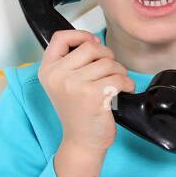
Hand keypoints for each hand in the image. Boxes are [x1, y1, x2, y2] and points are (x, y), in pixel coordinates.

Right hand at [38, 30, 136, 152]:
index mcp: (48, 70)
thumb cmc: (79, 113)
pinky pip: (119, 78)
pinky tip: (122, 93)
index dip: (80, 35)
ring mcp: (74, 84)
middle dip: (108, 57)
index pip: (60, 38)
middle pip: (92, 47)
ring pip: (109, 63)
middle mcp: (57, 75)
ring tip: (115, 87)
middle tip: (109, 74)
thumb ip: (73, 62)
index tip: (93, 42)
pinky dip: (127, 85)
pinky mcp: (92, 94)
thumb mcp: (65, 84)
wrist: (82, 142)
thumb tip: (93, 40)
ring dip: (120, 73)